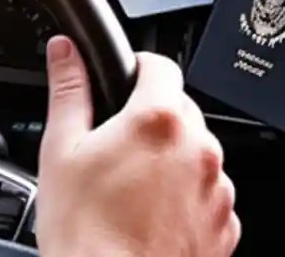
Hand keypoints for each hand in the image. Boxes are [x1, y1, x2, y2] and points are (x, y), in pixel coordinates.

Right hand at [37, 36, 239, 256]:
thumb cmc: (85, 234)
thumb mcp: (60, 151)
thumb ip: (68, 90)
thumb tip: (66, 52)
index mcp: (157, 120)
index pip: (161, 64)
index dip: (137, 68)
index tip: (123, 83)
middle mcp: (199, 150)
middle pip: (179, 110)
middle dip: (149, 120)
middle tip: (113, 149)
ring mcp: (217, 190)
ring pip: (195, 154)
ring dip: (170, 160)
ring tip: (130, 191)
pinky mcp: (223, 226)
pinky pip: (207, 195)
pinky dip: (184, 198)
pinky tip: (150, 216)